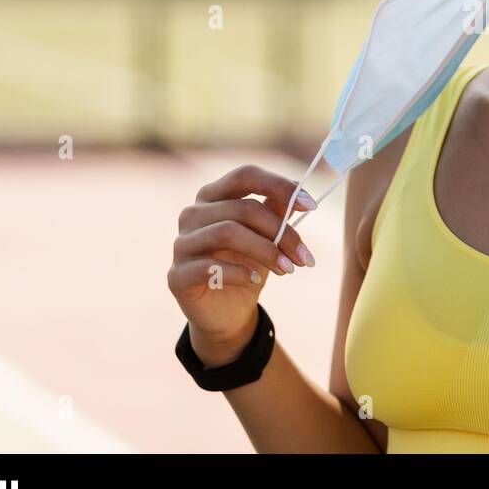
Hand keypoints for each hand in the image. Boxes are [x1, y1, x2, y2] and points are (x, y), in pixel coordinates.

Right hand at [167, 164, 315, 357]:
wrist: (227, 313)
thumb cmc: (247, 264)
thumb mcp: (267, 236)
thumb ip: (277, 211)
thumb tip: (299, 194)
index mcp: (214, 196)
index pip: (245, 176)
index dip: (279, 186)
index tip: (311, 205)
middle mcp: (193, 214)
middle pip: (243, 209)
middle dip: (281, 232)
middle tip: (304, 257)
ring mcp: (182, 243)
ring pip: (228, 232)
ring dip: (266, 252)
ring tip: (288, 269)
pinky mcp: (177, 275)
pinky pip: (210, 266)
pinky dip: (239, 272)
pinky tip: (255, 280)